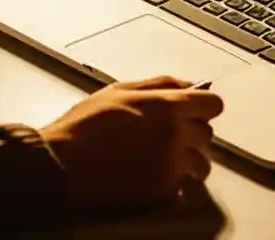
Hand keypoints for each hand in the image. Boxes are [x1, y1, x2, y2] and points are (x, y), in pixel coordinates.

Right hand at [40, 76, 224, 211]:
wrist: (62, 163)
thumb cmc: (85, 124)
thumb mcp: (120, 91)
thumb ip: (160, 85)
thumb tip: (187, 84)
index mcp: (168, 106)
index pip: (213, 105)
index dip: (203, 107)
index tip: (193, 111)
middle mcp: (177, 134)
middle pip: (207, 133)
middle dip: (192, 133)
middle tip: (168, 135)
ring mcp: (172, 164)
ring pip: (201, 163)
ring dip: (188, 161)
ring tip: (163, 158)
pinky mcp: (162, 189)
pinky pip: (182, 184)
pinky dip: (173, 180)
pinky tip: (151, 173)